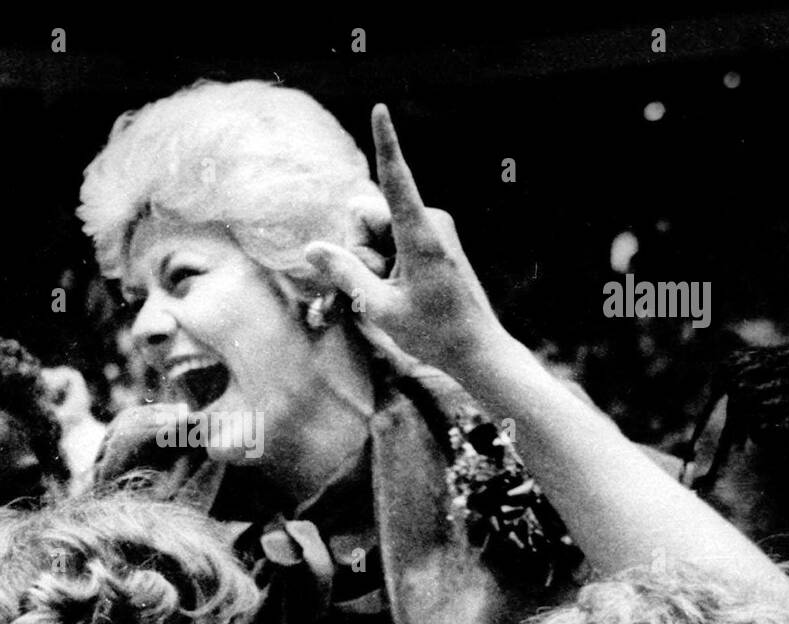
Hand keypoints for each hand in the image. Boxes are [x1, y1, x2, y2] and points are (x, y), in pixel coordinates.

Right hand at [305, 105, 505, 372]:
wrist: (476, 349)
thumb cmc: (432, 333)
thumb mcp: (378, 307)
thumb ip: (344, 273)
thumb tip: (311, 248)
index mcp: (420, 235)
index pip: (395, 180)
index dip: (385, 144)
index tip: (379, 109)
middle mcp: (430, 222)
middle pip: (368, 215)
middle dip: (361, 248)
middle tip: (381, 285)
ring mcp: (434, 228)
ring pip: (378, 229)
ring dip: (373, 259)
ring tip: (395, 291)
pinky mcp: (433, 238)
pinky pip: (392, 238)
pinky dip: (386, 262)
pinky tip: (401, 289)